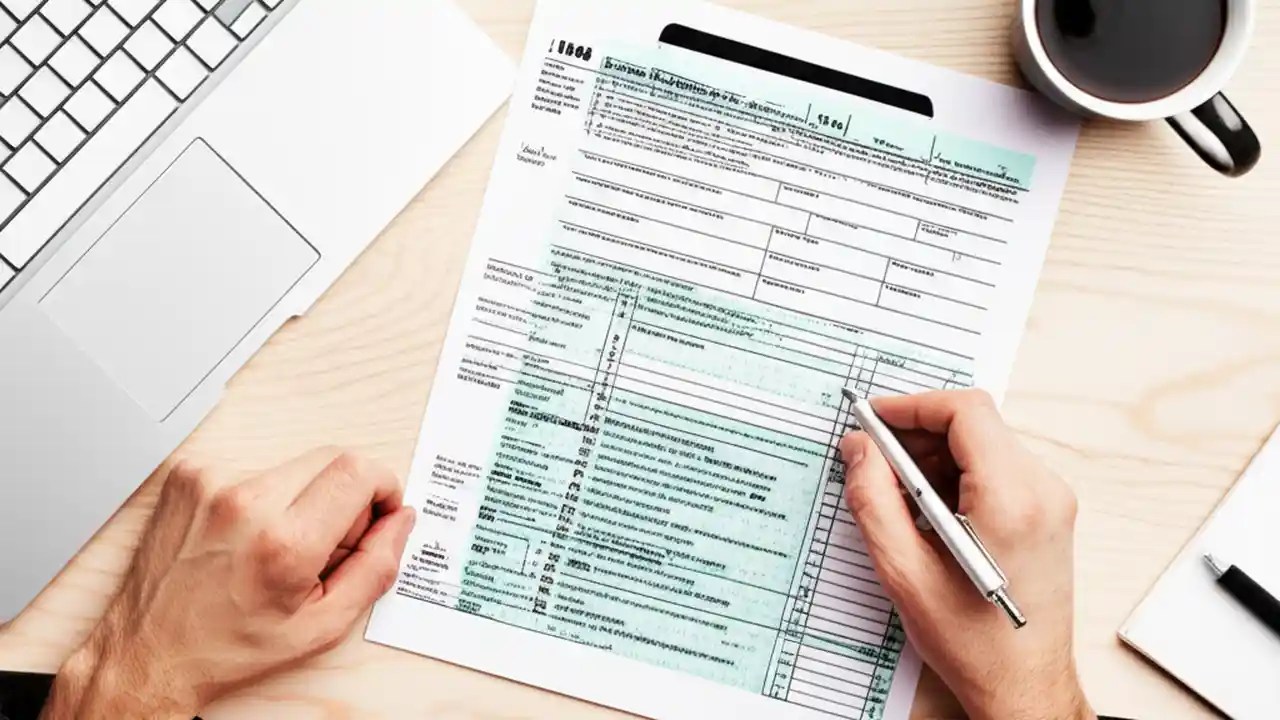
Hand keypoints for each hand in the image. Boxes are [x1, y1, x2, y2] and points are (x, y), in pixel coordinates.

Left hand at [42, 447, 415, 719]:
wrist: (149, 650)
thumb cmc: (227, 645)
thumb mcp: (320, 626)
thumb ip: (375, 568)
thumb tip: (400, 522)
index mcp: (284, 543)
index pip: (359, 470)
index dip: (382, 487)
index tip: (378, 510)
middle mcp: (245, 502)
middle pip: (332, 458)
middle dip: (346, 493)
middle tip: (325, 539)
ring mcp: (211, 482)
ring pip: (294, 463)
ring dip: (301, 495)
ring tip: (275, 543)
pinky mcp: (189, 474)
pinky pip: (254, 466)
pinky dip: (262, 495)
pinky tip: (245, 534)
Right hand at [839, 391, 1092, 719]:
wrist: (1025, 685)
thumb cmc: (974, 642)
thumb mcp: (905, 571)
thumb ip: (874, 500)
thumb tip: (860, 449)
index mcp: (1012, 499)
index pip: (965, 412)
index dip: (912, 406)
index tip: (873, 419)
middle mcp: (1043, 490)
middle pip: (975, 424)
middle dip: (918, 433)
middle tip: (873, 460)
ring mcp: (1051, 500)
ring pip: (984, 444)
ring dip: (935, 456)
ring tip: (896, 494)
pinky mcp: (1048, 512)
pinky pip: (997, 468)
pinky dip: (956, 474)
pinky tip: (926, 510)